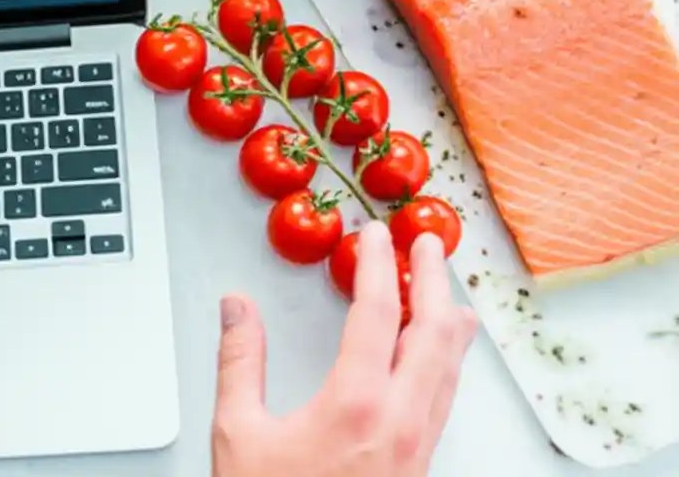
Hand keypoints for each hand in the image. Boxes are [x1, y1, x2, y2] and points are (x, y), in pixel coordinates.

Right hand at [212, 222, 476, 476]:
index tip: (372, 236)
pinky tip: (435, 358)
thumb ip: (240, 361)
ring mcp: (418, 447)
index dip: (378, 264)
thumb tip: (237, 308)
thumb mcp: (239, 433)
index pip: (379, 312)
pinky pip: (446, 396)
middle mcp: (400, 423)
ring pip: (452, 367)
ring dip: (449, 318)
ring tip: (444, 290)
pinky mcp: (420, 466)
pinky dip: (444, 358)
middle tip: (427, 244)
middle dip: (434, 279)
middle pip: (436, 332)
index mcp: (356, 405)